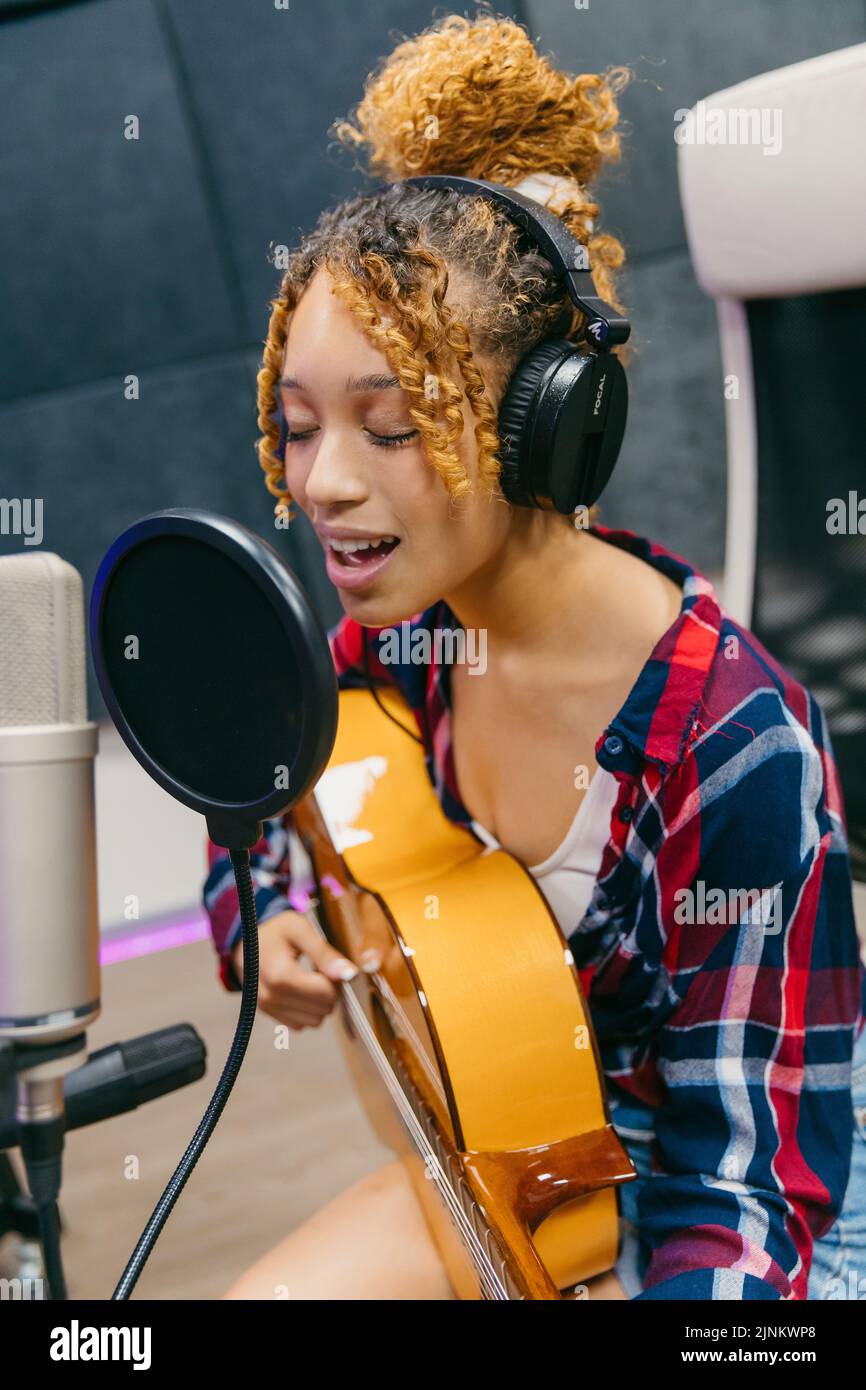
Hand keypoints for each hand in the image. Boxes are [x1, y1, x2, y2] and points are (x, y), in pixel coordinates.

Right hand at [231, 909, 356, 1029]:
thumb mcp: (300, 930)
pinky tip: (300, 989)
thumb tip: (349, 975)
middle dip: (328, 991)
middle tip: (319, 969)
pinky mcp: (268, 1013)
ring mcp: (267, 1008)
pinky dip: (306, 1010)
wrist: (243, 938)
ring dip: (318, 1003)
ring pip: (314, 1021)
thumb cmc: (275, 930)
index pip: (326, 994)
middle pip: (322, 1010)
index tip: (326, 964)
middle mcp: (271, 997)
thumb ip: (325, 954)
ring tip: (309, 978)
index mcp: (280, 976)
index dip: (334, 979)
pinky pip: (300, 1024)